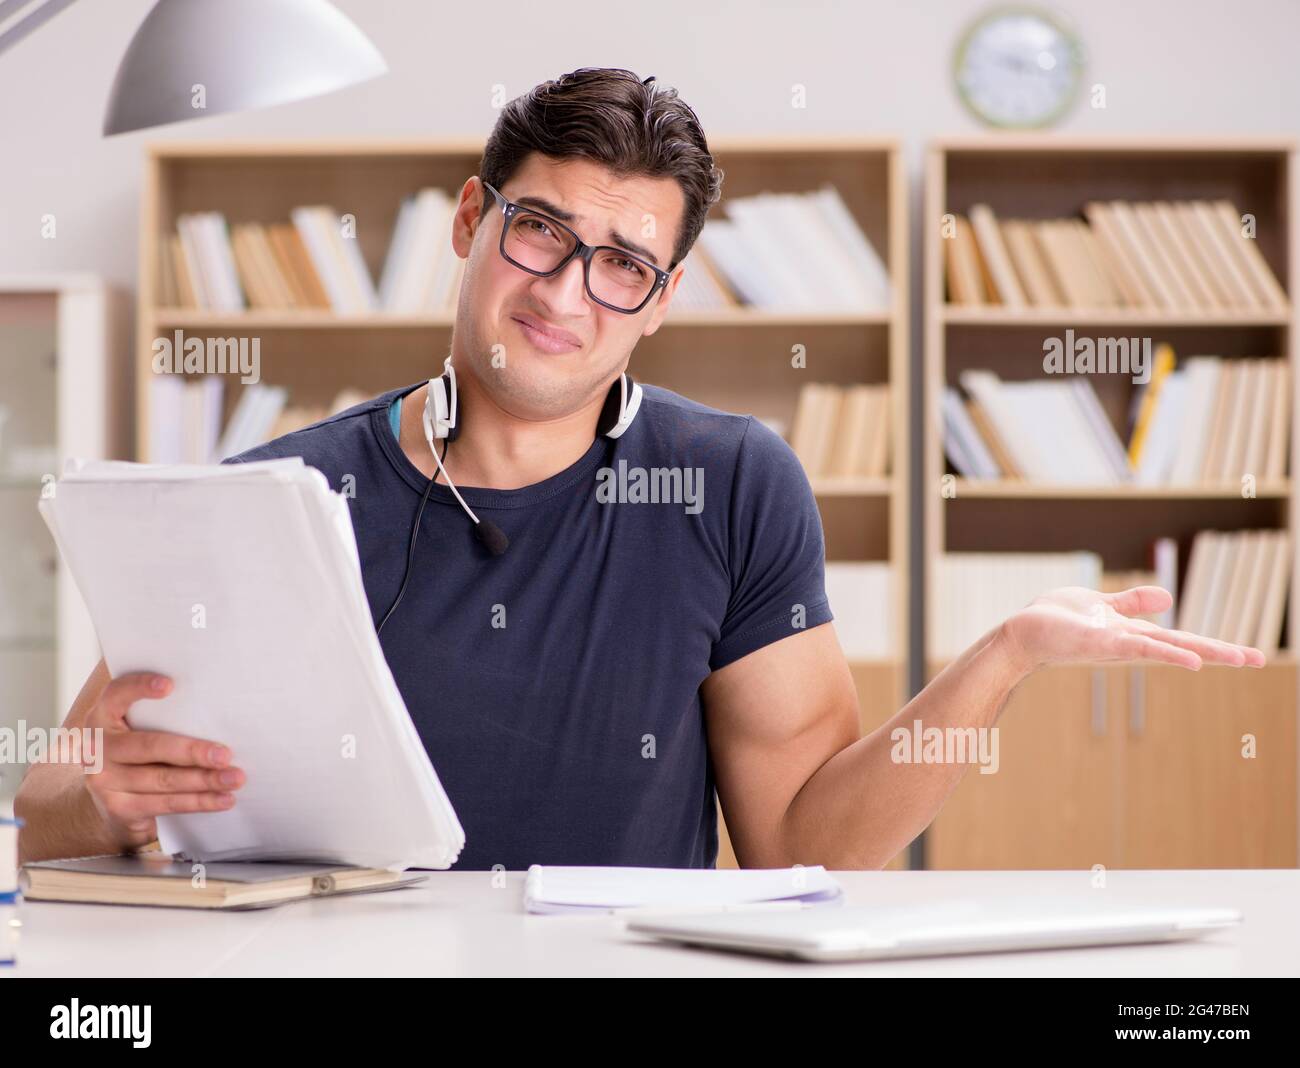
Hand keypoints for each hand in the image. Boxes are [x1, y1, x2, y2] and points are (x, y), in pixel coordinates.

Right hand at [81, 672, 244, 851]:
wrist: (110, 796)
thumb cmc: (138, 748)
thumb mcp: (137, 726)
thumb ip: (160, 715)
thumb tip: (217, 708)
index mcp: (102, 717)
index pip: (116, 694)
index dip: (139, 687)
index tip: (169, 685)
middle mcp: (97, 747)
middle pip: (149, 746)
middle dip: (191, 751)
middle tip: (224, 754)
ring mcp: (105, 781)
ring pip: (162, 779)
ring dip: (204, 780)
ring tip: (235, 778)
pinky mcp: (120, 808)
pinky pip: (166, 804)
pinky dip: (199, 802)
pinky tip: (224, 799)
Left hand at [999, 585, 1265, 675]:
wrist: (1021, 632)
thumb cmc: (1058, 620)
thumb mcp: (1101, 604)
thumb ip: (1132, 602)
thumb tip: (1169, 598)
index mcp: (1133, 633)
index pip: (1181, 640)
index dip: (1216, 646)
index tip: (1253, 654)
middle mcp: (1127, 642)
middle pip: (1180, 646)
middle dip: (1218, 652)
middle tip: (1258, 660)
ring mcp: (1111, 644)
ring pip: (1158, 647)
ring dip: (1190, 653)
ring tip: (1228, 658)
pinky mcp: (1092, 641)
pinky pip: (1126, 646)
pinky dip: (1153, 651)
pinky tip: (1178, 658)